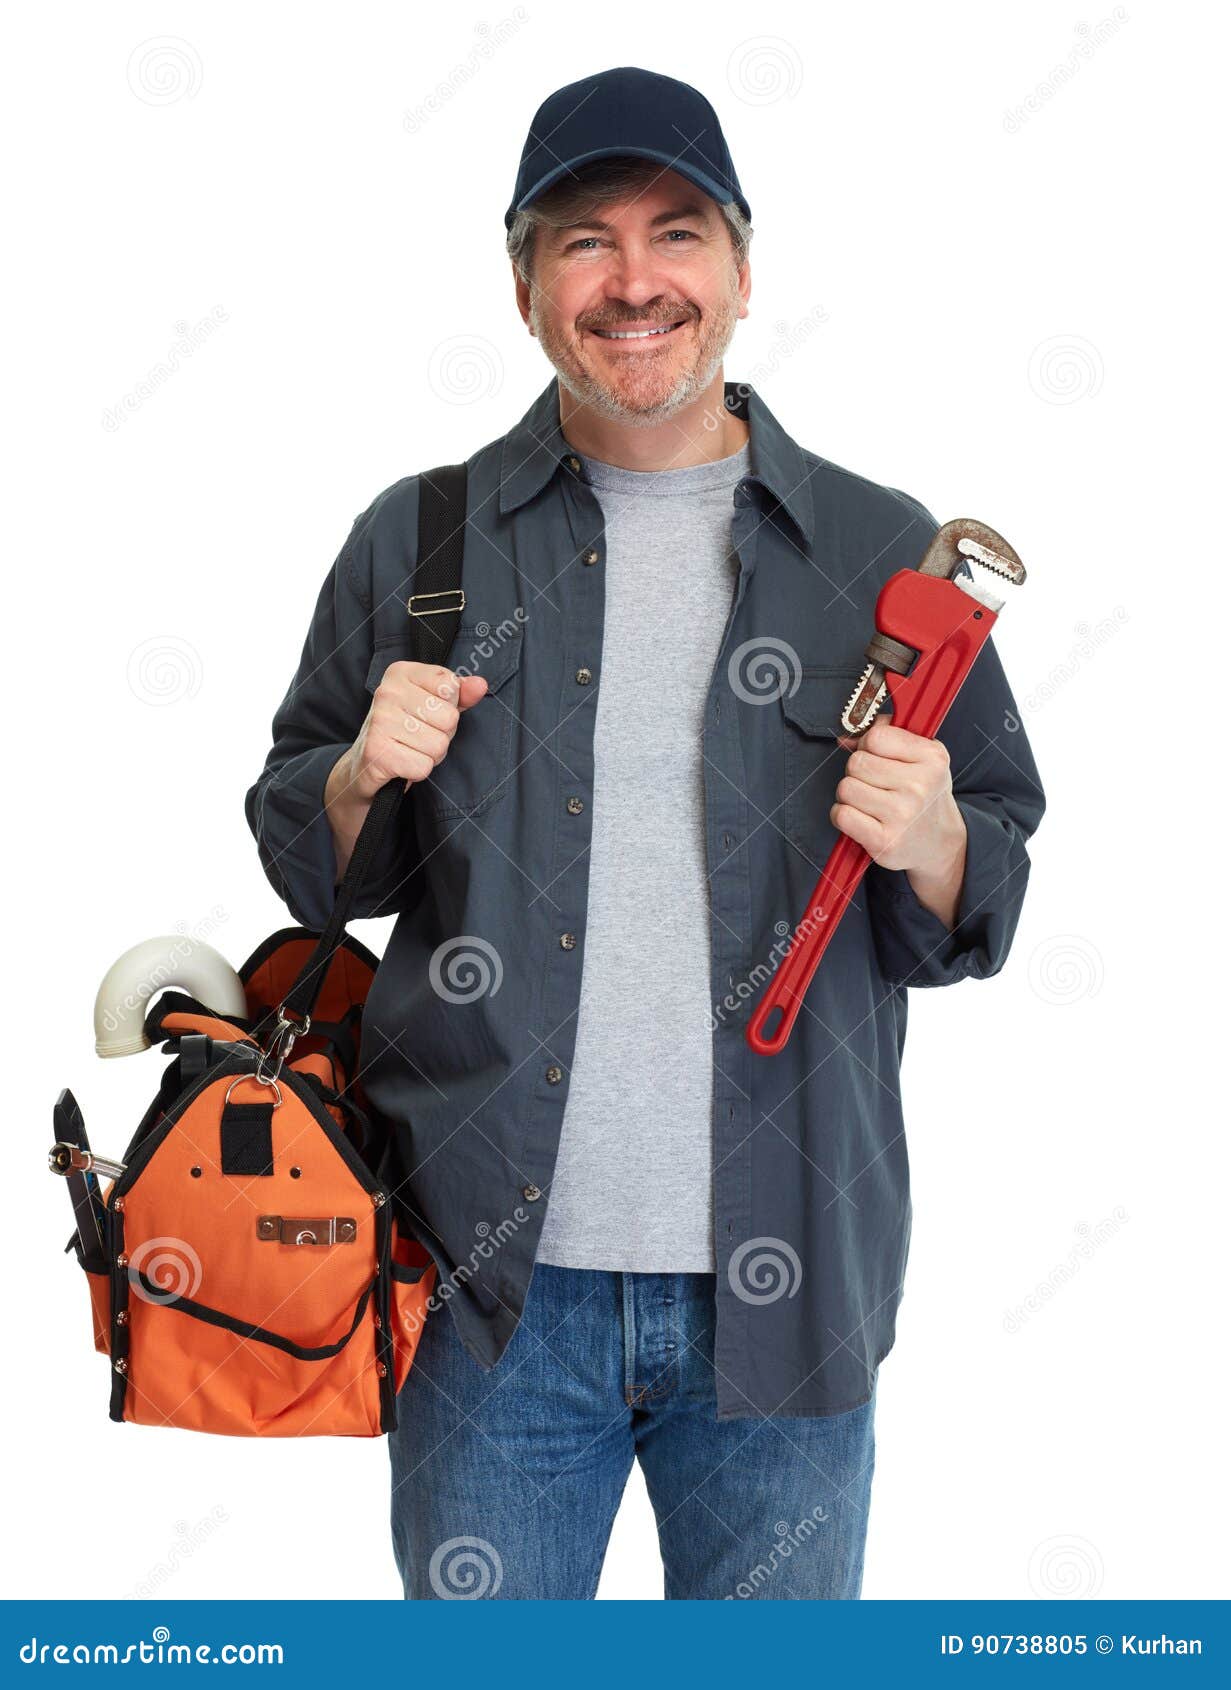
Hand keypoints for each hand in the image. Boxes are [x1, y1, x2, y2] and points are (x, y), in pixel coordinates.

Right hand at [325, 661, 487, 876]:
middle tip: (418, 738)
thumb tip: (480, 685)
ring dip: (430, 756)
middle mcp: (387, 692)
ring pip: (439, 746)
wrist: (363, 765)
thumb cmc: (403, 730)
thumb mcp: (433, 705)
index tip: (427, 713)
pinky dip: (418, 772)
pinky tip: (401, 764)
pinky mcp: (377, 752)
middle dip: (441, 736)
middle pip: (449, 719)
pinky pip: (423, 767)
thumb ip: (460, 694)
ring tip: (409, 750)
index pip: (451, 687)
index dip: (448, 707)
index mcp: (401, 673)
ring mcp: (380, 722)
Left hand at [832, 719, 967, 926]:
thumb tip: (846, 738)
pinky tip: (861, 819)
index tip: (878, 757)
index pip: (875, 737)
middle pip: (856, 763)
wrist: (940, 842)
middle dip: (858, 772)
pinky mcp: (884, 841)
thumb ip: (887, 735)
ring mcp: (902, 815)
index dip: (869, 745)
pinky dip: (843, 816)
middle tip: (876, 785)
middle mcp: (920, 786)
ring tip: (871, 803)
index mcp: (932, 758)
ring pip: (846, 788)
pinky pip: (842, 814)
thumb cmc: (924, 795)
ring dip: (850, 796)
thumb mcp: (922, 757)